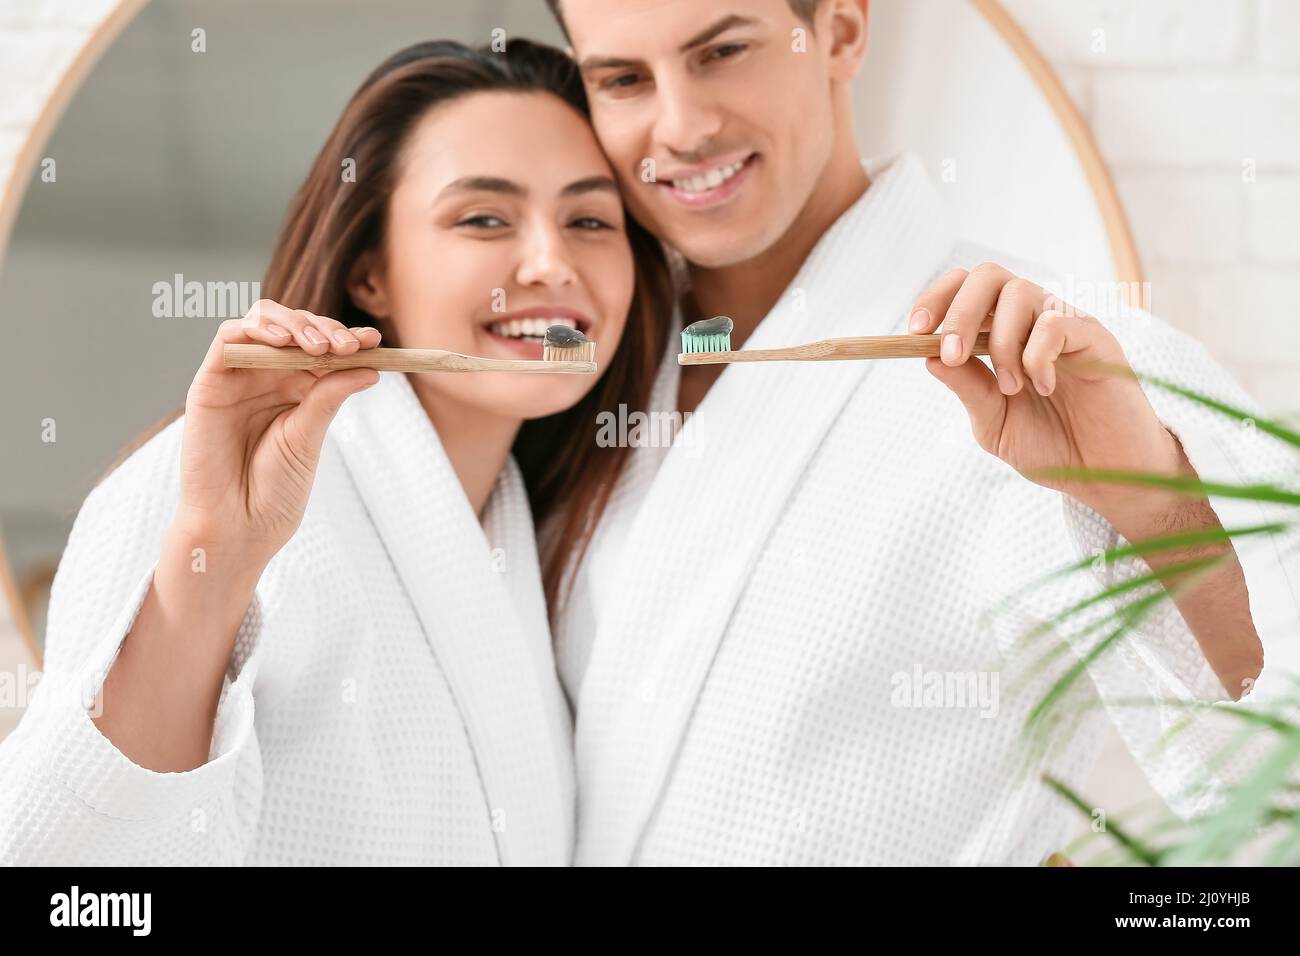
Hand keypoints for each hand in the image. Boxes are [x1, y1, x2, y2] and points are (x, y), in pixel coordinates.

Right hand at [172, 299, 381, 565]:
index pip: (323, 347)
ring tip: (319, 347)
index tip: (375, 342)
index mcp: (298, 389)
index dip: (348, 339)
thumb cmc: (275, 488)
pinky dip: (255, 329)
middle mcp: (269, 376)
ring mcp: (240, 376)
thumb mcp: (309, 437)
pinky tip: (282, 342)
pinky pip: (229, 338)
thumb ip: (329, 397)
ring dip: (294, 325)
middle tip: (348, 346)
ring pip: (263, 322)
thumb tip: (370, 367)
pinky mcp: (210, 381)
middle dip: (324, 328)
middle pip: (295, 327)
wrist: (237, 524)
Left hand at [910, 263, 1192, 534]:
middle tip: (953, 354)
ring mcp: (1065, 325)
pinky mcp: (1096, 337)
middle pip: (988, 276)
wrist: (1103, 474)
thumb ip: (967, 388)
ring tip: (1012, 388)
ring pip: (1020, 293)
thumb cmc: (1050, 445)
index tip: (915, 331)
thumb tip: (927, 356)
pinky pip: (1057, 323)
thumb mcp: (993, 422)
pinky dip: (1037, 355)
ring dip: (1002, 342)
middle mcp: (1031, 321)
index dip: (936, 300)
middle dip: (960, 311)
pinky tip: (1044, 387)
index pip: (964, 290)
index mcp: (1000, 334)